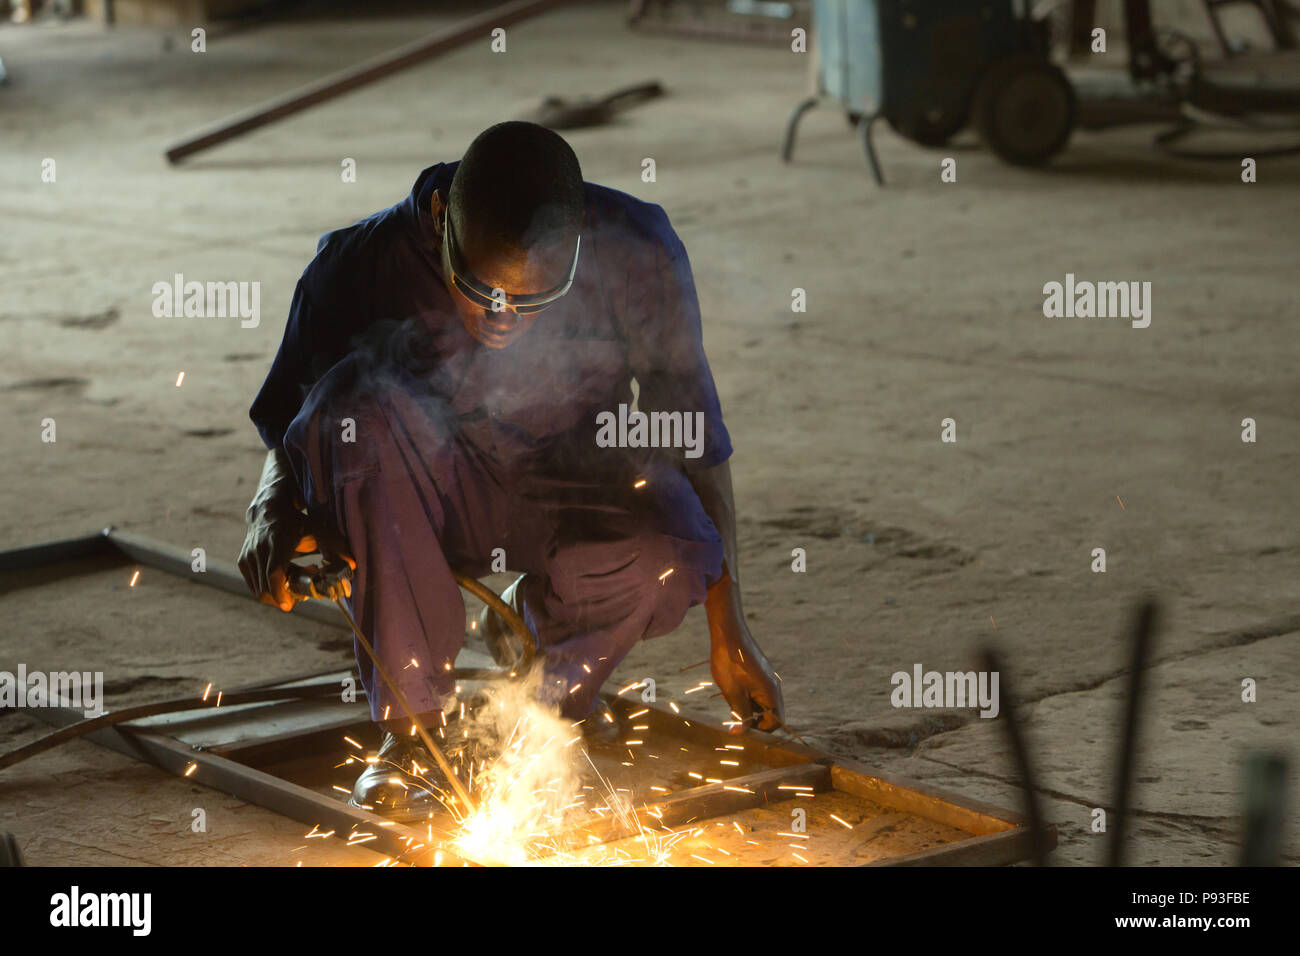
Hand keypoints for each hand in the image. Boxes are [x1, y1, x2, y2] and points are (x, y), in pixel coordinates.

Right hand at [238, 502, 353, 611]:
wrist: (269, 510)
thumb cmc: (297, 521)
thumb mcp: (319, 530)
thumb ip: (336, 547)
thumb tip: (353, 565)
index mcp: (278, 542)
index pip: (274, 572)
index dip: (279, 591)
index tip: (288, 605)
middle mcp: (259, 550)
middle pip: (266, 586)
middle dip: (284, 597)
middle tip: (301, 596)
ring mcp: (248, 556)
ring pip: (260, 589)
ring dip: (277, 593)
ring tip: (294, 581)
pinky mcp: (243, 562)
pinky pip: (255, 586)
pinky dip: (268, 588)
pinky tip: (283, 578)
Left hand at [709, 607, 783, 733]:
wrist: (728, 633)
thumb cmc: (730, 663)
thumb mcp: (733, 693)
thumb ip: (741, 715)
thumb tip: (742, 733)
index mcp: (771, 693)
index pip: (775, 722)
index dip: (759, 730)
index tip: (741, 728)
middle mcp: (773, 687)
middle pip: (769, 713)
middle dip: (751, 718)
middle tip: (733, 715)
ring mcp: (766, 679)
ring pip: (760, 703)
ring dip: (746, 706)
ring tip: (729, 698)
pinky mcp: (759, 674)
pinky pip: (756, 692)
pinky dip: (745, 696)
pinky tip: (730, 689)